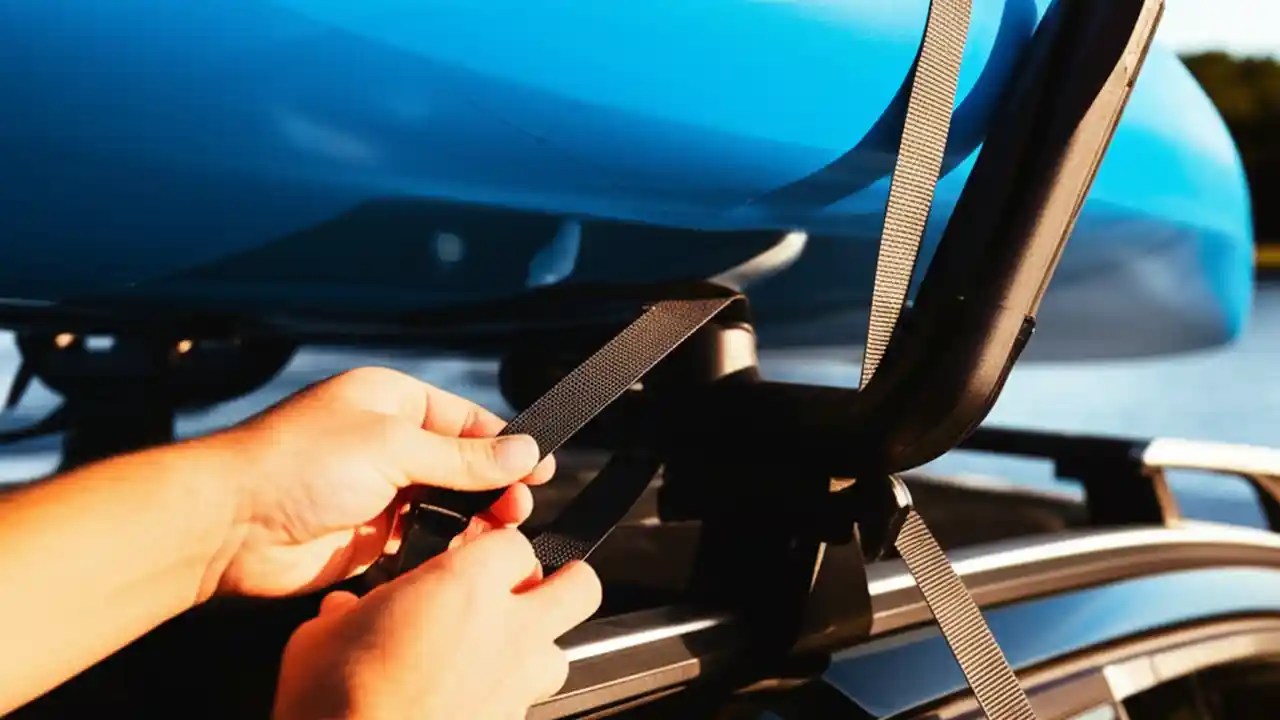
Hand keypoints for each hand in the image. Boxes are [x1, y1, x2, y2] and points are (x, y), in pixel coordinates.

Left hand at [204, 367, 554, 597]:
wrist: (230, 525)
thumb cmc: (293, 464)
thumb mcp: (392, 447)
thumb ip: (462, 457)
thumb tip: (521, 450)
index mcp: (388, 401)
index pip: (463, 420)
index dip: (503, 444)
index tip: (539, 467)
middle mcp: (383, 442)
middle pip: (458, 465)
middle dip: (493, 486)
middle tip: (518, 508)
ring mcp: (376, 490)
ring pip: (444, 506)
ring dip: (472, 520)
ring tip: (496, 532)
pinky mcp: (368, 536)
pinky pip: (421, 542)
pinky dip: (442, 549)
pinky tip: (459, 555)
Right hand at [273, 528, 601, 719]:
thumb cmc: (336, 702)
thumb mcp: (324, 634)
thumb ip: (352, 610)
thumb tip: (347, 612)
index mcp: (465, 585)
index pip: (515, 541)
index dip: (495, 547)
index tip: (472, 558)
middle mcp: (507, 629)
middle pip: (579, 586)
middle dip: (560, 584)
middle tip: (526, 591)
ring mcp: (517, 684)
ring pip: (559, 652)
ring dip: (535, 648)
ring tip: (496, 655)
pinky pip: (528, 702)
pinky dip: (508, 696)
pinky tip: (471, 700)